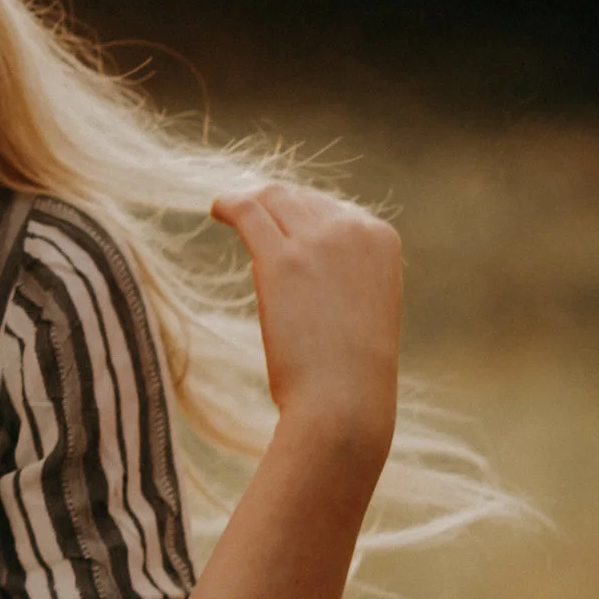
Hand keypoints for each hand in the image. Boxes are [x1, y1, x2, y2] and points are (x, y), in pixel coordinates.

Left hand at [209, 183, 401, 449]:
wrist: (344, 400)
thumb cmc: (351, 367)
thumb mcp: (364, 304)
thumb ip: (345, 269)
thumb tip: (302, 251)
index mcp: (381, 237)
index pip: (331, 206)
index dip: (301, 214)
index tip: (281, 225)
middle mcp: (353, 229)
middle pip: (299, 198)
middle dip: (273, 207)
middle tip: (251, 220)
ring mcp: (317, 241)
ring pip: (272, 199)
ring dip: (249, 203)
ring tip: (229, 211)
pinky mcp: (280, 259)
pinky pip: (248, 211)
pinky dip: (229, 204)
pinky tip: (217, 209)